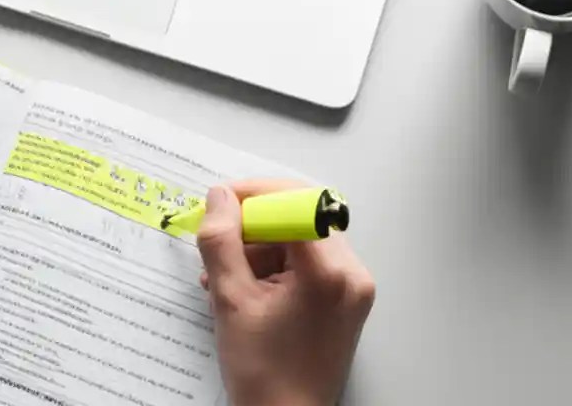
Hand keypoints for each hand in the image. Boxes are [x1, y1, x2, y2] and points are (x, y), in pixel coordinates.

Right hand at [198, 181, 375, 405]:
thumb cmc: (265, 375)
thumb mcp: (230, 301)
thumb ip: (221, 242)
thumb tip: (219, 199)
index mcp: (329, 274)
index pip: (295, 204)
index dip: (254, 196)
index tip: (223, 204)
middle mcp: (351, 275)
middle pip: (300, 217)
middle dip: (254, 225)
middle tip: (219, 242)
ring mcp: (352, 287)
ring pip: (301, 238)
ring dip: (259, 246)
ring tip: (224, 275)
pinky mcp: (344, 299)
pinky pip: (308, 261)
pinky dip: (274, 264)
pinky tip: (244, 286)